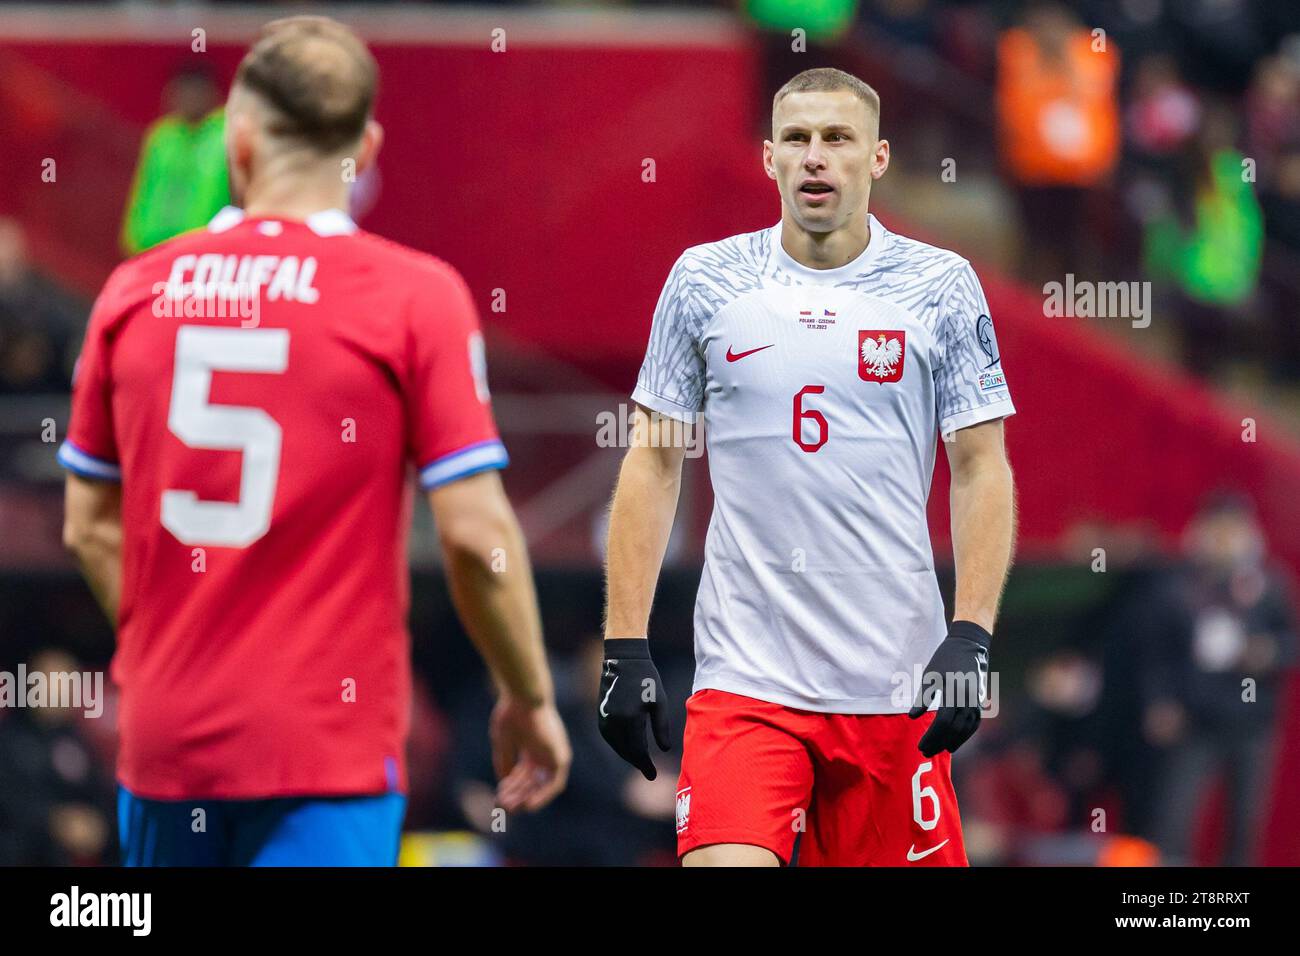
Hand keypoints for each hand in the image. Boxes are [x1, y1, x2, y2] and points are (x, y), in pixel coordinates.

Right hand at [490, 694, 571, 811]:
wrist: (524, 699)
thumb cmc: (512, 715)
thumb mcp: (503, 741)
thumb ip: (504, 761)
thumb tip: (503, 782)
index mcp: (531, 745)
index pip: (523, 773)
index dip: (510, 785)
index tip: (498, 794)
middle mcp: (543, 751)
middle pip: (531, 780)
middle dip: (516, 794)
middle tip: (502, 806)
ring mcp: (552, 754)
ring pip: (541, 784)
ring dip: (526, 797)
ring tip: (510, 808)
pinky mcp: (560, 757)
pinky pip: (554, 784)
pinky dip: (543, 795)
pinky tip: (528, 804)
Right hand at [597, 638, 671, 779]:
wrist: (623, 659)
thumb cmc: (646, 678)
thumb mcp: (659, 702)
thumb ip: (661, 727)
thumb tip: (664, 750)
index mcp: (629, 719)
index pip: (637, 751)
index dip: (645, 765)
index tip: (653, 775)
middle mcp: (614, 722)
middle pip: (625, 751)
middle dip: (637, 763)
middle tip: (649, 772)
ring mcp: (604, 719)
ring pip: (616, 746)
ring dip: (628, 755)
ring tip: (641, 762)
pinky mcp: (601, 715)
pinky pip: (609, 738)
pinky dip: (619, 746)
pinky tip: (628, 748)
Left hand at [908, 621, 990, 756]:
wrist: (969, 645)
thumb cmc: (945, 659)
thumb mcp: (930, 675)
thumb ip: (922, 697)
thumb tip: (912, 717)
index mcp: (953, 692)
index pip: (943, 722)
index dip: (932, 737)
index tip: (920, 746)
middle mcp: (968, 699)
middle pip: (954, 728)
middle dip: (939, 742)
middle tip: (926, 752)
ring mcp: (976, 701)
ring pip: (966, 728)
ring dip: (953, 741)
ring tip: (940, 750)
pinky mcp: (980, 701)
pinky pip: (974, 723)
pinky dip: (965, 734)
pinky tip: (955, 741)